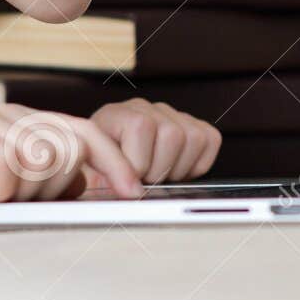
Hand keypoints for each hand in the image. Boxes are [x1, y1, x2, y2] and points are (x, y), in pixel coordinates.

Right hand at [0, 105, 143, 215]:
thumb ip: (35, 182)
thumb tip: (84, 191)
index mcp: (20, 124)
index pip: (87, 134)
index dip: (117, 162)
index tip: (136, 195)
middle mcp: (6, 116)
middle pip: (72, 146)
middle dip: (62, 187)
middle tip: (21, 204)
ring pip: (43, 153)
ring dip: (29, 190)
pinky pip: (5, 159)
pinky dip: (0, 186)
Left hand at [86, 98, 220, 187]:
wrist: (105, 172)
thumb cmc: (99, 177)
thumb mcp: (90, 180)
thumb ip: (101, 182)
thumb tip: (131, 191)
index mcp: (113, 116)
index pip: (141, 126)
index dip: (138, 164)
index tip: (129, 184)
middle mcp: (142, 109)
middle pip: (172, 134)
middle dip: (159, 170)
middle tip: (144, 180)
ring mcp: (168, 115)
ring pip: (192, 137)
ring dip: (178, 168)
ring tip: (159, 175)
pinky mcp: (191, 126)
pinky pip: (209, 140)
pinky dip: (197, 164)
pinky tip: (176, 169)